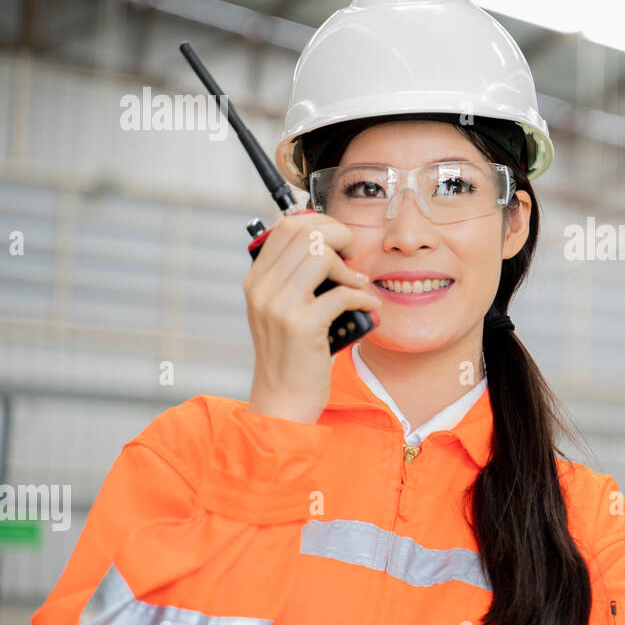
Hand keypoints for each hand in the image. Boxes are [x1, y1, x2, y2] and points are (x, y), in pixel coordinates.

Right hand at [243, 211, 380, 423]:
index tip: (340, 242)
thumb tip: (330, 243)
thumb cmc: (293, 353)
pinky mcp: (301, 326)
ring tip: (358, 285)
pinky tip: (368, 307)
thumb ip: (297, 278)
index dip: (321, 224)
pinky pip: (341, 293)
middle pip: (305, 234)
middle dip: (339, 237)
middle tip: (353, 258)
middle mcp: (263, 289)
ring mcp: (279, 307)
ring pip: (320, 256)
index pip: (287, 228)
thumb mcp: (284, 310)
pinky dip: (363, 297)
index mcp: (257, 280)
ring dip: (349, 268)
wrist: (283, 400)